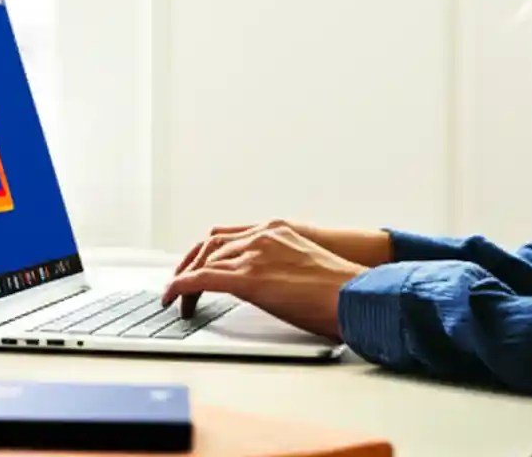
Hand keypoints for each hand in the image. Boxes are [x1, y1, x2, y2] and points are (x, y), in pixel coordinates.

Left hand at [161, 223, 366, 339]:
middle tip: (179, 286)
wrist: (359, 294)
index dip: (204, 252)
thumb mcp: (309, 263)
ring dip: (185, 281)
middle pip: (209, 247)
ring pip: (203, 263)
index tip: (195, 265)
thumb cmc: (343, 288)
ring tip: (177, 301)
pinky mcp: (249, 278)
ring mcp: (254, 254)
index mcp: (275, 230)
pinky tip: (172, 299)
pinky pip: (201, 279)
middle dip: (190, 266)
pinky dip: (181, 288)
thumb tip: (276, 284)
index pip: (225, 234)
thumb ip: (285, 264)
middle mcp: (261, 236)